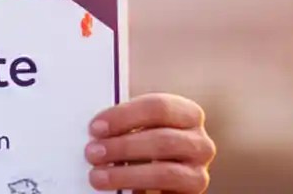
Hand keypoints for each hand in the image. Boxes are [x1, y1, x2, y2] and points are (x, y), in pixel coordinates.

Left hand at [85, 93, 215, 192]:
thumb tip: (95, 130)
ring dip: (125, 175)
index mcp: (188, 114)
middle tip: (92, 152)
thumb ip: (125, 124)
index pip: (158, 107)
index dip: (124, 116)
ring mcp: (198, 172)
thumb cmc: (146, 141)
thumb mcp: (140, 126)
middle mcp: (200, 143)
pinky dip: (138, 192)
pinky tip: (120, 192)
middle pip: (162, 140)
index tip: (95, 127)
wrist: (162, 174)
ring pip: (164, 173)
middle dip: (123, 147)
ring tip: (98, 176)